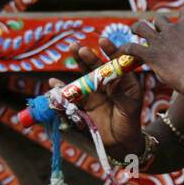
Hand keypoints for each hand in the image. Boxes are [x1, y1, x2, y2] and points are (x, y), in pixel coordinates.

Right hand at [51, 38, 143, 152]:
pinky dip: (61, 90)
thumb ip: (121, 93)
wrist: (120, 143)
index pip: (115, 62)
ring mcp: (92, 94)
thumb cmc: (129, 123)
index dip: (109, 50)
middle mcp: (105, 85)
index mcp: (121, 82)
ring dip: (76, 65)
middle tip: (79, 48)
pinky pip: (70, 96)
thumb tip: (111, 80)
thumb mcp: (130, 107)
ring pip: (82, 76)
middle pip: (95, 66)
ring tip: (70, 53)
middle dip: (87, 56)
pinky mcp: (81, 106)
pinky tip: (54, 84)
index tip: (102, 41)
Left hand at [118, 7, 183, 100]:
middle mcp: (172, 29)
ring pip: (141, 27)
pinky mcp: (151, 55)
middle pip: (159, 19)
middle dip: (158, 24)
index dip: (183, 15)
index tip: (181, 20)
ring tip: (134, 30)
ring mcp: (160, 41)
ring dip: (136, 28)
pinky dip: (126, 48)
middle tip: (156, 32)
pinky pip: (132, 48)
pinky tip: (123, 50)